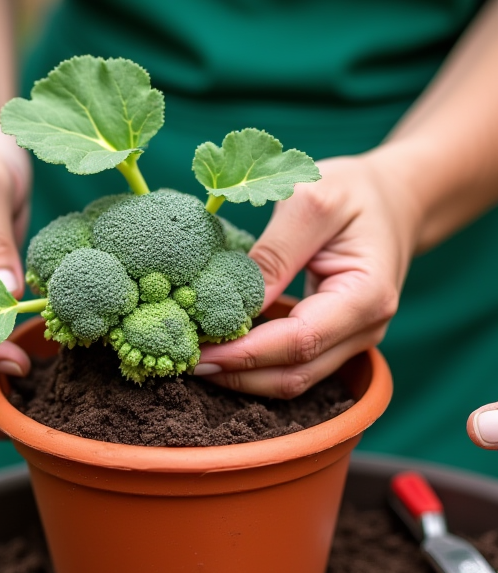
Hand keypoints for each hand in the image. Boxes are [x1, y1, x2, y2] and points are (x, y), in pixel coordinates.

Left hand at [195, 153, 419, 397]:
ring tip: (190, 358)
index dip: (243, 353)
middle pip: (293, 373)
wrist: (394, 198)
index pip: (299, 341)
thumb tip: (235, 302)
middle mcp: (366, 330)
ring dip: (240, 377)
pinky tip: (216, 349)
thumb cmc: (352, 192)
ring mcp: (353, 341)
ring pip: (291, 380)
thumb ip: (275, 253)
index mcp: (367, 295)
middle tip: (179, 359)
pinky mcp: (335, 342)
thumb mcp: (312, 201)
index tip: (195, 351)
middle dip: (234, 373)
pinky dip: (252, 365)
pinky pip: (291, 366)